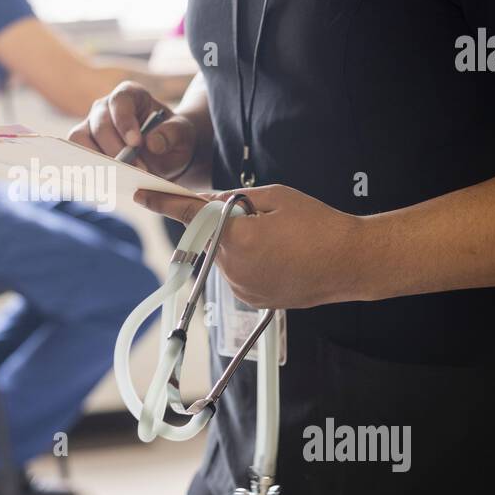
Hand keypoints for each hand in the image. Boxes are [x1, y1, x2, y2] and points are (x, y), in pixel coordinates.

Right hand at [67, 80, 196, 179]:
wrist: (164, 153)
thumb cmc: (172, 138)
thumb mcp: (183, 134)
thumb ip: (172, 134)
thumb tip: (152, 142)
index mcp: (131, 95)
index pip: (121, 101)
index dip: (125, 121)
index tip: (135, 144)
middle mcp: (106, 107)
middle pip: (100, 123)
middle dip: (115, 150)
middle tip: (134, 171)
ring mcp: (91, 125)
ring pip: (80, 138)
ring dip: (96, 160)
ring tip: (116, 178)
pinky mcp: (84, 145)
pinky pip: (76, 155)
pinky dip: (86, 168)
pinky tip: (102, 182)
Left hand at [133, 184, 365, 308]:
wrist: (352, 262)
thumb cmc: (319, 224)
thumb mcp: (275, 196)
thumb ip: (235, 200)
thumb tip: (210, 204)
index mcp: (237, 239)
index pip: (192, 216)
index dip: (164, 203)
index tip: (143, 196)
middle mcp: (234, 268)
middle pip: (212, 236)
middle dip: (227, 223)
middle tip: (265, 219)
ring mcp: (242, 288)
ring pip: (224, 255)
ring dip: (239, 243)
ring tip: (279, 241)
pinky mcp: (252, 299)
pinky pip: (237, 272)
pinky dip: (249, 261)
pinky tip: (279, 257)